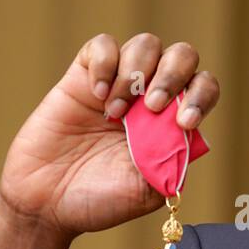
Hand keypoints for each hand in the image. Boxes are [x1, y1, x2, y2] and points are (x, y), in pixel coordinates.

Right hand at [0, 32, 219, 248]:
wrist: (46, 203)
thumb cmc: (97, 200)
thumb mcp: (146, 191)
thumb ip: (172, 162)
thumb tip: (191, 134)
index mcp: (171, 124)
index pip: (203, 89)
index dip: (201, 97)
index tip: (185, 122)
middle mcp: (149, 99)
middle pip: (182, 57)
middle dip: (173, 75)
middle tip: (151, 107)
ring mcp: (117, 85)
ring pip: (146, 45)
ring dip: (136, 73)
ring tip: (115, 112)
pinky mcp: (82, 77)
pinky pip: (103, 45)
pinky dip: (105, 64)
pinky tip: (98, 96)